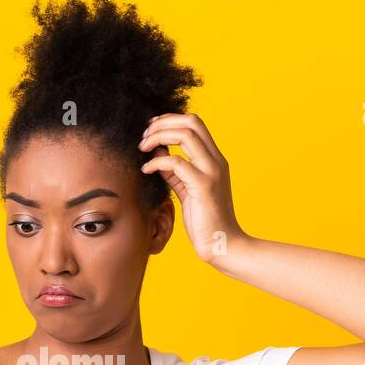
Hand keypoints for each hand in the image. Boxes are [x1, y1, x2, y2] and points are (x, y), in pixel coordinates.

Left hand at [139, 112, 247, 267]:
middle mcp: (216, 160)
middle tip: (144, 136)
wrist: (222, 244)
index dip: (170, 120)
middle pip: (191, 121)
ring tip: (142, 147)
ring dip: (158, 136)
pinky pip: (175, 163)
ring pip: (185, 135)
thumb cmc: (204, 221)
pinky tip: (146, 170)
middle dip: (163, 123)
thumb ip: (174, 171)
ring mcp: (211, 171)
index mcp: (214, 159)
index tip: (151, 129)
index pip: (195, 123)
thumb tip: (157, 152)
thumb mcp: (186, 190)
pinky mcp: (203, 185)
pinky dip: (156, 162)